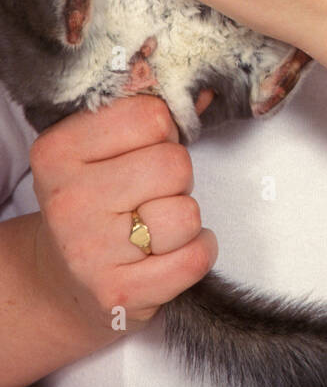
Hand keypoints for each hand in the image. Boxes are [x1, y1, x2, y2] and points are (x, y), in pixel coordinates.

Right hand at [31, 92, 216, 331]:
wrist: (62, 280)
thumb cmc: (95, 203)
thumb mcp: (101, 151)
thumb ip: (150, 117)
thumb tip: (207, 93)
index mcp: (58, 151)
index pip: (151, 117)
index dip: (163, 133)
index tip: (145, 152)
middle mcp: (68, 200)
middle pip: (174, 164)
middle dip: (177, 178)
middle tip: (151, 193)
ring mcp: (89, 252)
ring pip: (187, 213)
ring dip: (185, 218)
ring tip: (155, 225)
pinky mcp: (117, 293)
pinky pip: (194, 258)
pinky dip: (198, 251)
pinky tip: (171, 251)